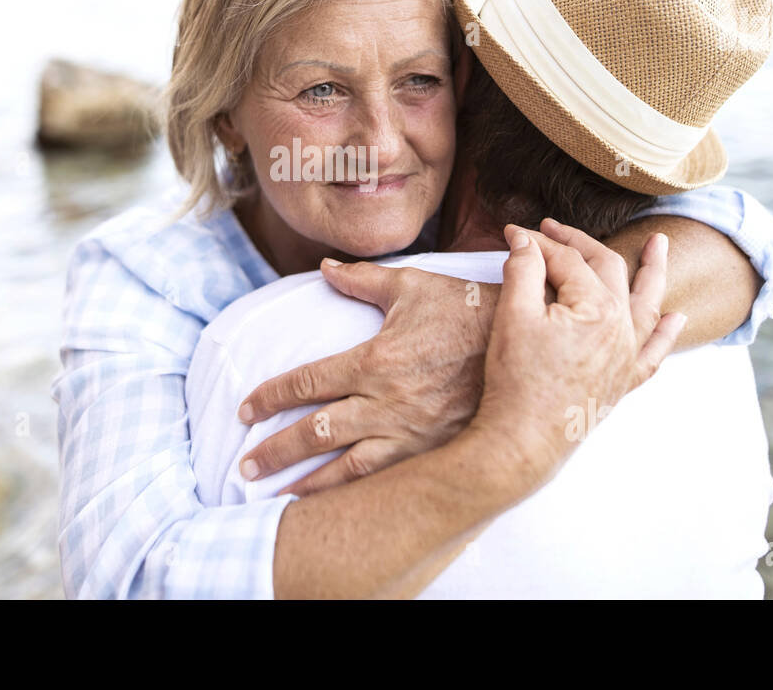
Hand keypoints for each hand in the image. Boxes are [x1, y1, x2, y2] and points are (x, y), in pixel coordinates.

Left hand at [237, 261, 497, 495]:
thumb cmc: (469, 312)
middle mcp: (385, 403)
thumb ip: (363, 280)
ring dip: (307, 485)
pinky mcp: (433, 453)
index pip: (307, 383)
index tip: (245, 409)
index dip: (270, 397)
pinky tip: (336, 505)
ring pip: (346, 469)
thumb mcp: (414, 286)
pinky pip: (385, 482)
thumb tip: (325, 267)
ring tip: (277, 497)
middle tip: (246, 466)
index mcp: (374, 361)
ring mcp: (410, 434)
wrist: (527, 349)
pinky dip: (355, 496)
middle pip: (315, 434)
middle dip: (275, 452)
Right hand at [468, 223, 686, 495]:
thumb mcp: (513, 315)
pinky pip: (654, 352)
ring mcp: (627, 355)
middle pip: (606, 269)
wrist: (524, 439)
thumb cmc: (516, 378)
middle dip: (579, 243)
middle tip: (553, 228)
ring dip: (653, 271)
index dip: (537, 243)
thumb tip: (523, 238)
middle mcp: (622, 327)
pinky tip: (676, 317)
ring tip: (661, 245)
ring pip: (646, 303)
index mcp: (597, 307)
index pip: (567, 260)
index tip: (511, 232)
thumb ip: (522, 269)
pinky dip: (667, 333)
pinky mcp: (623, 381)